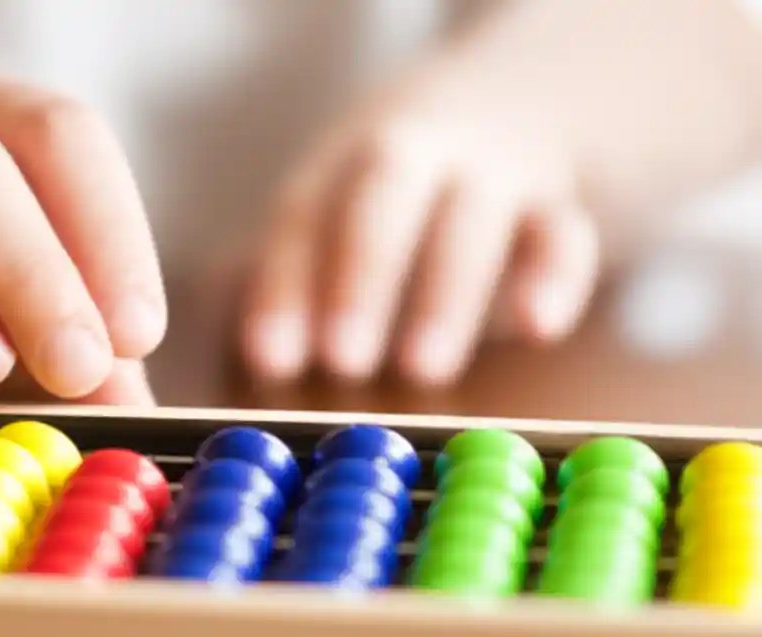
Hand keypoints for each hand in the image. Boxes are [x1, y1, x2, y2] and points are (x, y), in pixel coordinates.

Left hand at [242, 35, 599, 386]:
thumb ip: (294, 280)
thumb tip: (238, 362)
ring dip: (445, 296)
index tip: (269, 361)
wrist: (519, 103)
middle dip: (360, 281)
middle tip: (342, 361)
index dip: (283, 291)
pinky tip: (539, 327)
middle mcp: (412, 159)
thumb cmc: (396, 195)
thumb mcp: (337, 213)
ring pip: (470, 223)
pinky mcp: (555, 204)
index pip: (301, 220)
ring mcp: (488, 176)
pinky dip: (555, 276)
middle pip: (381, 203)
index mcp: (340, 166)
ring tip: (423, 369)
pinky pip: (562, 233)